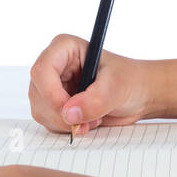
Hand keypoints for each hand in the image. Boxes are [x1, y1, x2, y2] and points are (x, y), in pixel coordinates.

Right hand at [28, 34, 157, 137]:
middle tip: (89, 118)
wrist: (139, 95)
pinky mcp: (55, 105)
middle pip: (38, 94)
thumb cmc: (131, 81)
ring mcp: (52, 86)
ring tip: (94, 116)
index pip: (41, 70)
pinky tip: (87, 121)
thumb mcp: (117, 87)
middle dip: (61, 113)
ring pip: (41, 111)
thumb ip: (95, 100)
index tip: (69, 111)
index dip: (50, 93)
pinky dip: (67, 128)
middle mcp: (54, 66)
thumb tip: (69, 114)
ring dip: (66, 122)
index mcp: (65, 49)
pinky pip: (49, 122)